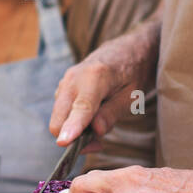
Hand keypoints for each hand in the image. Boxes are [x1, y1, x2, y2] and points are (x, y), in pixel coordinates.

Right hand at [49, 16, 159, 144]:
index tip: (63, 143)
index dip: (72, 127)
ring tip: (99, 127)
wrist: (128, 49)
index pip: (81, 108)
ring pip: (58, 118)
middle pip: (59, 118)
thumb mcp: (132, 96)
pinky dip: (72, 121)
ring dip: (74, 130)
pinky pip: (61, 112)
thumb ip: (112, 113)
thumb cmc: (134, 72)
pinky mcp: (63, 86)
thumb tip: (96, 131)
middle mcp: (74, 78)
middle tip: (99, 143)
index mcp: (96, 76)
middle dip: (73, 138)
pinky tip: (91, 118)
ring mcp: (65, 81)